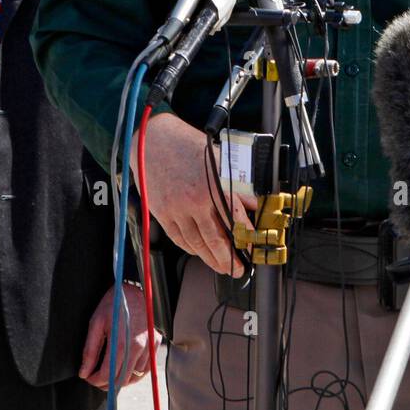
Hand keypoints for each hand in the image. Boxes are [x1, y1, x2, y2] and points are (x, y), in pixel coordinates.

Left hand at [79, 281, 155, 388]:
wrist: (133, 289)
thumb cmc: (113, 304)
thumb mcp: (96, 323)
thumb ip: (89, 350)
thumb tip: (84, 372)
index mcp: (120, 344)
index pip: (106, 375)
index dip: (94, 380)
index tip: (87, 377)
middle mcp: (137, 348)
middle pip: (121, 380)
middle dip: (105, 383)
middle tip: (96, 378)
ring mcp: (149, 346)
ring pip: (134, 376)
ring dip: (120, 380)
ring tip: (109, 374)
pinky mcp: (155, 342)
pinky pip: (146, 368)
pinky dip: (135, 374)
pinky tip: (125, 369)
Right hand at [137, 111, 253, 276]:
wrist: (154, 141)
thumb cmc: (188, 146)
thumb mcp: (221, 160)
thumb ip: (239, 184)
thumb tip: (255, 203)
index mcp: (215, 186)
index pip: (236, 221)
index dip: (245, 239)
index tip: (251, 249)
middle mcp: (197, 201)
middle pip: (216, 239)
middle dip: (229, 258)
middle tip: (238, 269)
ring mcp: (178, 209)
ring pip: (197, 243)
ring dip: (210, 259)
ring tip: (221, 267)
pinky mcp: (162, 213)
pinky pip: (178, 238)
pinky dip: (190, 249)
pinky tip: (199, 252)